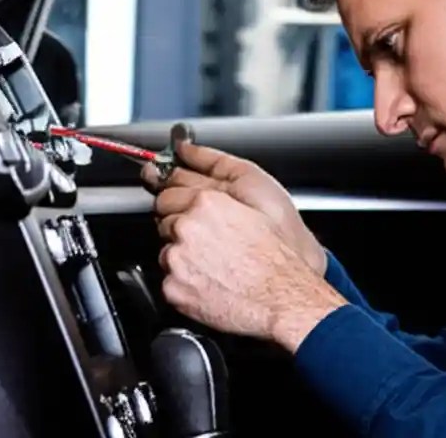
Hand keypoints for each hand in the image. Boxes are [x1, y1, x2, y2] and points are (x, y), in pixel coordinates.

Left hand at [142, 140, 327, 274]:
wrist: (283, 296)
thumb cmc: (277, 248)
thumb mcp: (256, 189)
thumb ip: (214, 163)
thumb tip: (185, 149)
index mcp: (204, 203)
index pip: (167, 190)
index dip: (178, 198)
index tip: (181, 204)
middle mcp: (186, 229)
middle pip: (163, 219)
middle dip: (181, 224)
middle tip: (210, 239)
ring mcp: (177, 260)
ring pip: (165, 249)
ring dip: (182, 253)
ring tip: (215, 261)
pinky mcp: (173, 289)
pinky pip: (169, 279)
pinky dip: (184, 279)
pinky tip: (209, 279)